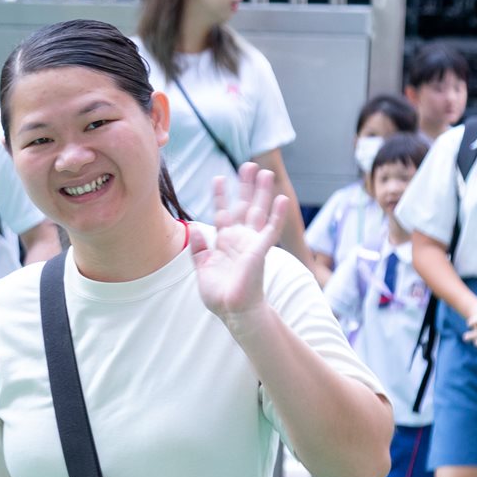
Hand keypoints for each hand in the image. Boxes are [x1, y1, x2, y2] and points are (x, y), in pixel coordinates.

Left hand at [195, 164, 287, 318]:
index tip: (218, 178)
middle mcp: (240, 239)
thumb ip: (198, 249)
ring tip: (265, 171)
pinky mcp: (261, 250)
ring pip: (259, 211)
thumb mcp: (202, 269)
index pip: (223, 213)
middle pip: (244, 206)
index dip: (220, 196)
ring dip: (262, 192)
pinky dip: (276, 214)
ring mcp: (252, 243)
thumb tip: (194, 229)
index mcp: (225, 242)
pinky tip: (282, 198)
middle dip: (246, 186)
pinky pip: (270, 229)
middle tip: (249, 165)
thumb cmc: (220, 295)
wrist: (233, 311)